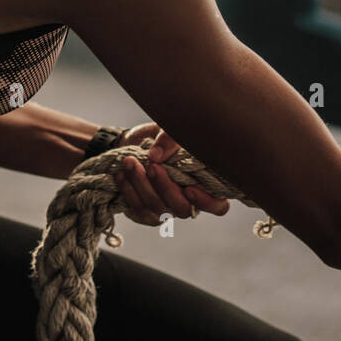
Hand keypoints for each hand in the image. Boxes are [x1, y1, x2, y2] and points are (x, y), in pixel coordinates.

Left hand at [112, 123, 229, 226]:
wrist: (137, 143)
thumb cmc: (164, 136)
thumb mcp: (170, 128)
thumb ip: (170, 139)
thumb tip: (156, 156)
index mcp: (206, 183)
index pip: (218, 206)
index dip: (206, 202)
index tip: (188, 188)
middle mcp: (189, 200)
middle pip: (183, 209)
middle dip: (165, 188)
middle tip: (151, 166)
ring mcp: (168, 209)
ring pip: (158, 209)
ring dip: (142, 186)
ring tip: (129, 163)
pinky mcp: (148, 212)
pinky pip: (140, 211)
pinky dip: (129, 192)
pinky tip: (122, 174)